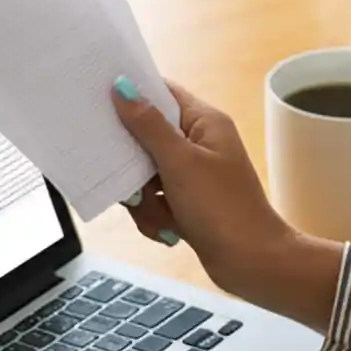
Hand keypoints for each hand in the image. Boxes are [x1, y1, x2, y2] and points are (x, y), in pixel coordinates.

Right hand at [112, 78, 342, 329]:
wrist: (251, 262)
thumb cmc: (222, 209)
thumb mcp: (179, 162)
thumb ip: (148, 125)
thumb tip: (122, 88)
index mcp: (205, 122)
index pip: (162, 93)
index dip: (132, 94)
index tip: (99, 100)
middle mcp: (199, 144)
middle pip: (145, 138)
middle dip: (135, 167)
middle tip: (136, 184)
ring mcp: (193, 175)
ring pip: (144, 175)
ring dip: (144, 199)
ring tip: (161, 214)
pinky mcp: (187, 202)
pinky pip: (154, 200)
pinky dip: (155, 216)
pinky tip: (169, 229)